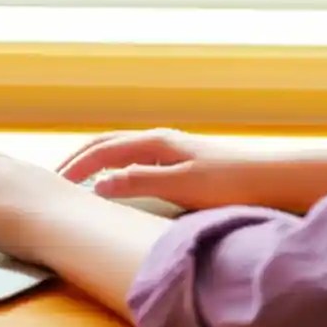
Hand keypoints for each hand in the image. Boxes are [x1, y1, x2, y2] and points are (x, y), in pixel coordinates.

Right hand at [56, 128, 262, 210]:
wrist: (272, 178)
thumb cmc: (230, 182)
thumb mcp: (181, 185)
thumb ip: (139, 182)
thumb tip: (100, 183)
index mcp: (156, 142)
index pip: (103, 150)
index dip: (76, 166)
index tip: (54, 184)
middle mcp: (162, 140)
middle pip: (109, 144)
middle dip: (80, 158)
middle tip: (56, 176)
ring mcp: (173, 150)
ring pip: (123, 151)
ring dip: (98, 161)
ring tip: (80, 179)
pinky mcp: (184, 163)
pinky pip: (137, 160)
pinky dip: (117, 168)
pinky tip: (120, 183)